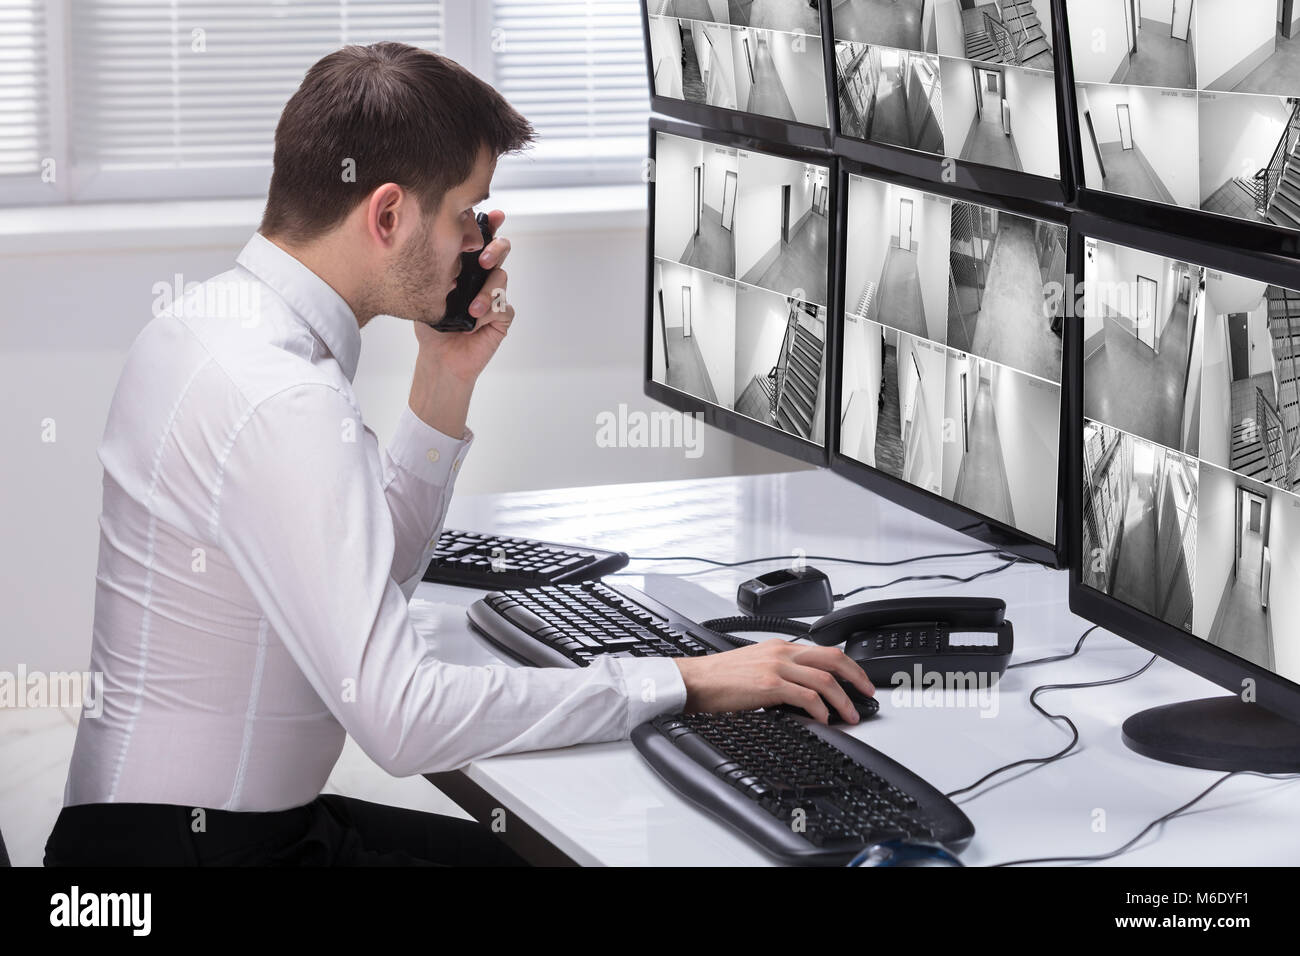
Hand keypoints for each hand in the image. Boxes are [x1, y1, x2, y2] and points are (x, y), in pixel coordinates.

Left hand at [413, 209, 513, 383]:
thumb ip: (435, 269)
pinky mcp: (501, 316)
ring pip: (501, 278)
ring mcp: (495, 295)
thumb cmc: (431, 324)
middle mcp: (483, 276)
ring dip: (487, 290)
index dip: (490, 224)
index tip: (494, 215)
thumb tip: (433, 245)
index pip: (480, 239)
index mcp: (466, 266)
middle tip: (483, 260)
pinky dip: (489, 312)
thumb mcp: (426, 291)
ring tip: (473, 307)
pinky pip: (503, 306)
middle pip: (500, 250)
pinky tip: (475, 322)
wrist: (439, 356)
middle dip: (495, 249)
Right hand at [673, 640, 875, 724]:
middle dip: (857, 677)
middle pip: (833, 658)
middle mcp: (781, 652)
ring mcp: (776, 667)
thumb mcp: (755, 666)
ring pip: (824, 680)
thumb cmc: (719, 678)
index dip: (848, 666)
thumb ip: (780, 672)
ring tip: (849, 716)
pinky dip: (820, 709)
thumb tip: (804, 692)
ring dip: (843, 700)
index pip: (824, 650)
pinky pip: (806, 696)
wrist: (694, 680)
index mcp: (779, 646)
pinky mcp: (769, 685)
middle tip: (867, 694)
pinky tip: (824, 719)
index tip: (859, 681)